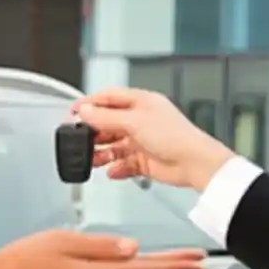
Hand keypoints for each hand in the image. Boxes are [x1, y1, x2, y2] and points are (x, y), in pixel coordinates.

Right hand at [74, 87, 233, 190]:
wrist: (194, 163)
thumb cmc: (175, 137)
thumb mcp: (134, 121)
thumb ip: (106, 117)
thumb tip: (85, 111)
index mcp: (141, 103)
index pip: (109, 98)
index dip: (90, 104)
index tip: (74, 112)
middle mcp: (141, 120)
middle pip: (109, 123)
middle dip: (94, 132)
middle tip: (80, 139)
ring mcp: (143, 140)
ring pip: (114, 145)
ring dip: (102, 153)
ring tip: (93, 160)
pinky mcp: (145, 160)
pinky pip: (124, 164)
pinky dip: (116, 168)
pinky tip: (112, 171)